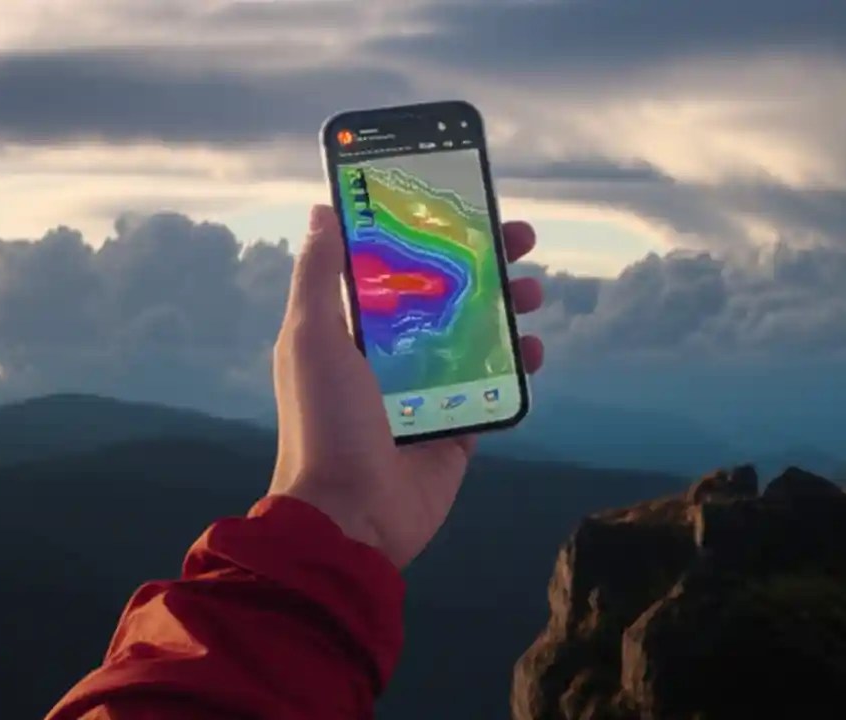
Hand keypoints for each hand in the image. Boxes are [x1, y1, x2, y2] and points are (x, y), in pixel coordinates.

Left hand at [268, 205, 544, 567]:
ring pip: (477, 335)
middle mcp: (392, 354)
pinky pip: (494, 386)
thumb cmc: (326, 422)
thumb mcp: (311, 339)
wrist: (352, 516)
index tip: (463, 206)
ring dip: (507, 309)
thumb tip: (324, 210)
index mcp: (353, 329)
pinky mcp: (459, 427)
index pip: (397, 267)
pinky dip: (517, 365)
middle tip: (519, 240)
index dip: (429, 234)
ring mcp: (428, 391)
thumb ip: (319, 276)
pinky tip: (533, 350)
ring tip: (533, 294)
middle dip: (484, 264)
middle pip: (447, 295)